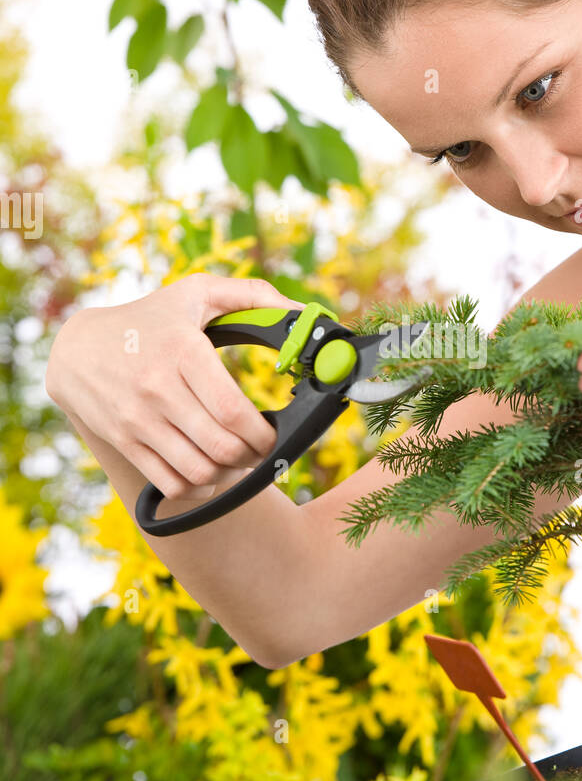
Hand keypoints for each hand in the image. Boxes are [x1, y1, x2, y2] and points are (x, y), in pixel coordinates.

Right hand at [46, 273, 303, 501]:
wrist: (77, 348)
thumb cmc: (150, 319)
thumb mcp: (196, 293)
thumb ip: (253, 296)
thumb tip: (305, 313)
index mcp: (183, 351)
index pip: (232, 410)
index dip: (264, 433)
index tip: (275, 432)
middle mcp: (158, 389)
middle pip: (223, 448)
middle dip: (254, 456)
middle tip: (261, 447)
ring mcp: (138, 420)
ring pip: (201, 472)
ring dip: (230, 473)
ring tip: (238, 458)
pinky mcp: (125, 442)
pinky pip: (173, 484)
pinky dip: (199, 486)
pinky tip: (208, 467)